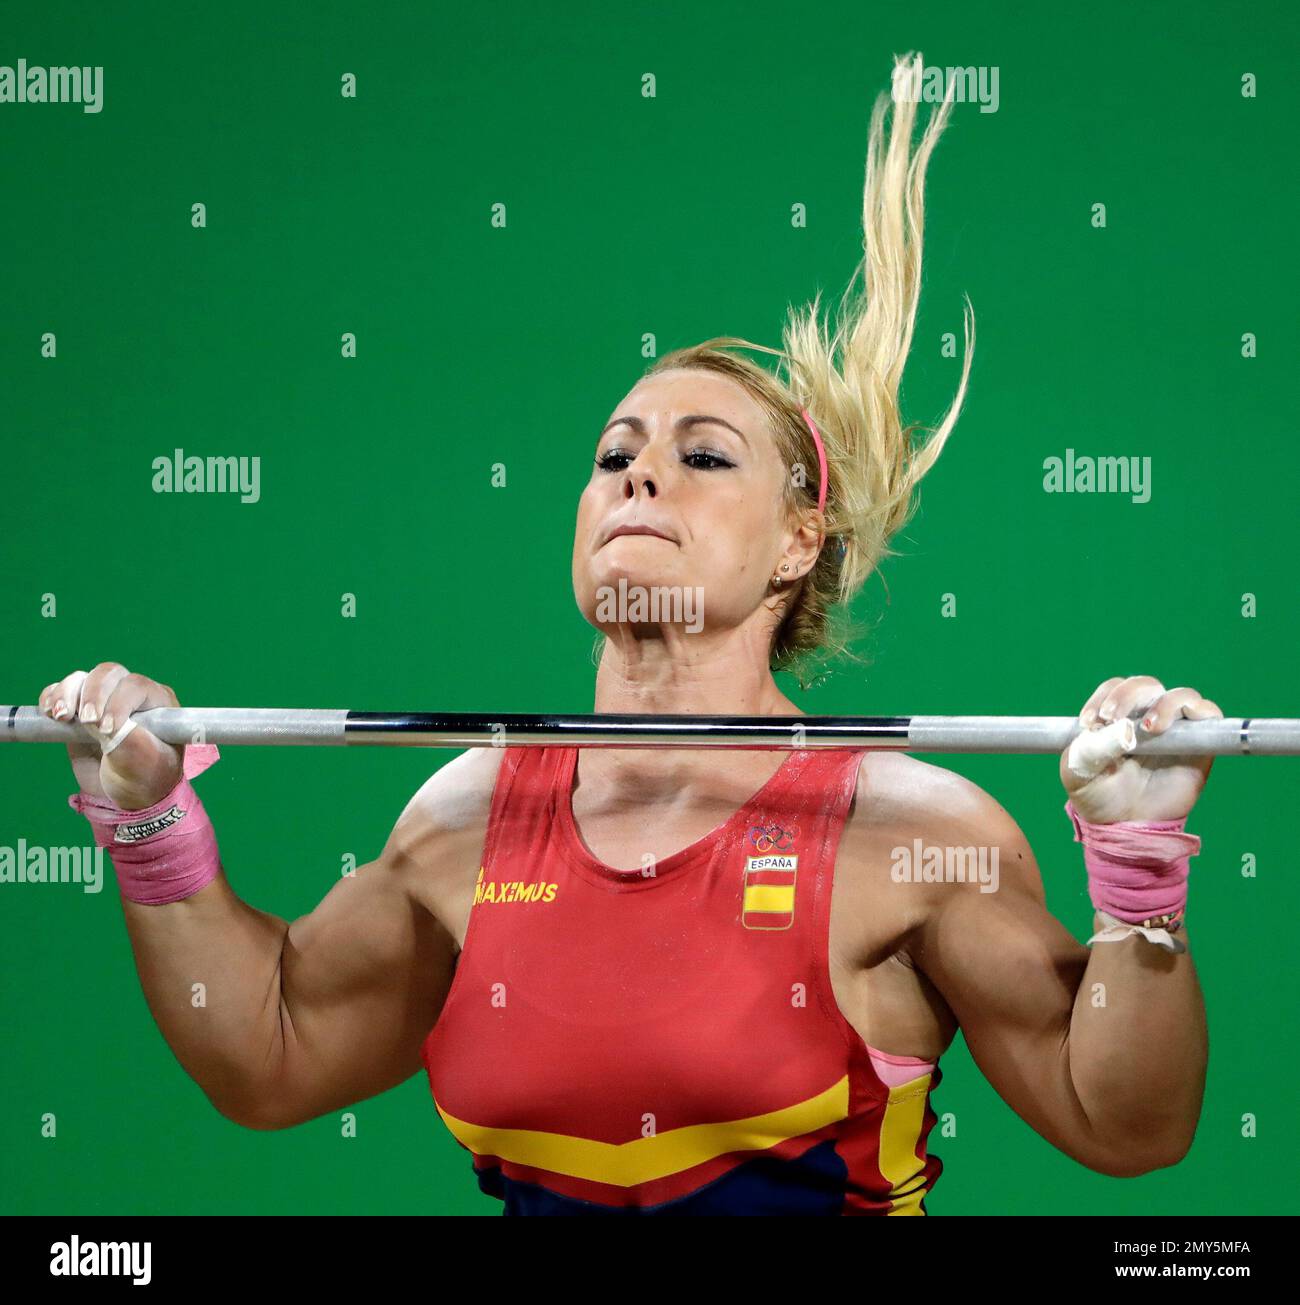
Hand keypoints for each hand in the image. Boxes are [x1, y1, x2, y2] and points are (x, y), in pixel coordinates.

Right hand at [38, 662, 184, 809]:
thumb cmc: (146, 778)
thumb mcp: (144, 763)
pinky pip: (62, 691)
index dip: (118, 702)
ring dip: (68, 693)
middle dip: (92, 693)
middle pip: (108, 674)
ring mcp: (104, 701)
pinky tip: (50, 713)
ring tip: (62, 716)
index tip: (107, 730)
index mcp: (158, 702)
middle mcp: (132, 695)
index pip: (136, 686)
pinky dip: (52, 696)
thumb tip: (98, 723)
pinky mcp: (79, 711)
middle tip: (86, 720)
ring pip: (83, 678)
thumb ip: (127, 739)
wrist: (128, 798)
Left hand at [1060, 675, 1222, 823]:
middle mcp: (1146, 716)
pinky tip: (1174, 728)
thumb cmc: (1098, 795)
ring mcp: (1175, 729)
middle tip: (1112, 717)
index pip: (1114, 688)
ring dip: (1164, 704)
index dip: (1104, 697)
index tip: (1090, 722)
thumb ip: (1090, 748)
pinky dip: (1197, 708)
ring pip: (1179, 695)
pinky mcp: (1198, 744)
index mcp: (1116, 716)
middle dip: (1127, 695)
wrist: (1123, 825)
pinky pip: (1209, 714)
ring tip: (1149, 727)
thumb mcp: (1079, 772)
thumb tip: (1123, 729)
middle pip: (1145, 685)